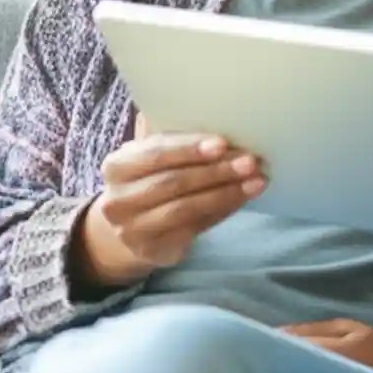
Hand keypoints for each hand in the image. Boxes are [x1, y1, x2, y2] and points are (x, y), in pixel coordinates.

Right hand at [72, 114, 264, 289]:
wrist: (130, 229)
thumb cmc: (152, 180)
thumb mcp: (155, 157)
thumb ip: (178, 141)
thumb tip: (226, 122)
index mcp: (117, 166)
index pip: (154, 153)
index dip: (188, 148)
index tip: (222, 143)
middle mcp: (117, 200)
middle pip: (172, 182)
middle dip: (215, 171)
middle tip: (250, 161)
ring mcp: (131, 229)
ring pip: (184, 208)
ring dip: (225, 192)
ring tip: (256, 180)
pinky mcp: (152, 250)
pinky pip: (193, 228)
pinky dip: (223, 210)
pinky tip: (243, 197)